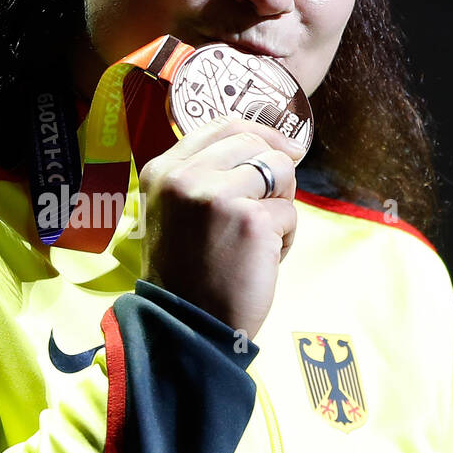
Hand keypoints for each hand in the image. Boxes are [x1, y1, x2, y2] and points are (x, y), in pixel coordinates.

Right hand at [137, 115, 305, 343]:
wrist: (185, 327)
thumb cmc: (187, 274)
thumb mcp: (176, 212)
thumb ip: (206, 175)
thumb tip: (270, 147)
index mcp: (162, 170)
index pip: (224, 126)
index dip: (261, 134)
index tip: (284, 150)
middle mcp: (185, 177)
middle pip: (256, 145)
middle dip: (274, 176)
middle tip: (263, 214)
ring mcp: (217, 195)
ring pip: (280, 172)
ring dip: (281, 207)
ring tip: (257, 240)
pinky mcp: (251, 221)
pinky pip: (290, 214)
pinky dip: (285, 240)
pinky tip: (260, 262)